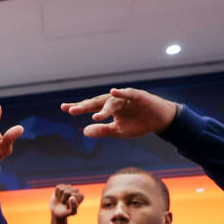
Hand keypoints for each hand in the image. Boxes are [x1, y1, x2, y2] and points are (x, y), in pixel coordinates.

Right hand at [50, 184, 82, 220]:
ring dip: (60, 197)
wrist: (56, 212)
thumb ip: (74, 206)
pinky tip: (58, 197)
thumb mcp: (71, 212)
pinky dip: (56, 193)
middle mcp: (76, 190)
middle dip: (63, 199)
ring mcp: (69, 187)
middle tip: (64, 203)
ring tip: (61, 200)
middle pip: (67, 192)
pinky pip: (58, 187)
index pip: (73, 195)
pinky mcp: (62, 186)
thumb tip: (72, 197)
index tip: (68, 206)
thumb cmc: (65, 212)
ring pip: (62, 189)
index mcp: (80, 196)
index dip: (68, 202)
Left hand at [61, 87, 178, 138]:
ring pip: (111, 101)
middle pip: (97, 102)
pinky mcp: (139, 96)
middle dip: (84, 106)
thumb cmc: (139, 124)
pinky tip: (113, 92)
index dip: (78, 107)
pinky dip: (121, 92)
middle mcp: (115, 100)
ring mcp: (126, 97)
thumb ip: (102, 130)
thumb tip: (84, 131)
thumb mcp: (118, 131)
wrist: (160, 120)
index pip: (90, 107)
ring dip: (103, 108)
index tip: (64, 108)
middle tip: (71, 110)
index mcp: (109, 108)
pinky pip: (129, 93)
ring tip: (95, 115)